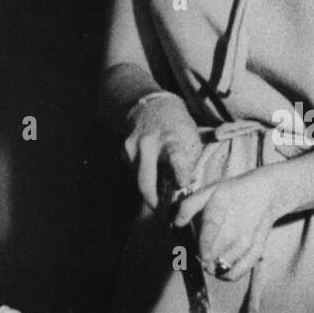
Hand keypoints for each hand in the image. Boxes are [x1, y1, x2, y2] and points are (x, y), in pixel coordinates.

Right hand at [124, 93, 201, 210]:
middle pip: (146, 180)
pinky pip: (134, 170)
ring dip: (149, 185)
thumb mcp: (189, 136)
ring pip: (139, 178)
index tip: (183, 185)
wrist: (151, 105)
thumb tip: (187, 185)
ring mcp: (132, 147)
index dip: (181, 176)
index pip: (176, 159)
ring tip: (159, 183)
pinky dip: (143, 173)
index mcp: (170, 138)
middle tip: (159, 208)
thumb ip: (189, 160)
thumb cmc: (176, 123)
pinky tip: (150, 164)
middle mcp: (148, 143)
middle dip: (152, 199)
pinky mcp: (124, 150)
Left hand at [175, 169, 279, 288]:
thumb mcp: (208, 191)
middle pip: (215, 251)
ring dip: (212, 267)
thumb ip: (188, 206)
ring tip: (207, 262)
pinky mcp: (256, 249)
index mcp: (221, 204)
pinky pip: (240, 270)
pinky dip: (227, 275)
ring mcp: (247, 239)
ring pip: (225, 263)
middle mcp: (236, 224)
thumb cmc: (232, 193)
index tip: (197, 254)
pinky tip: (219, 271)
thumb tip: (176, 223)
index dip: (203, 244)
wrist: (266, 193)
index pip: (211, 227)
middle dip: (201, 258)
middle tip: (196, 255)